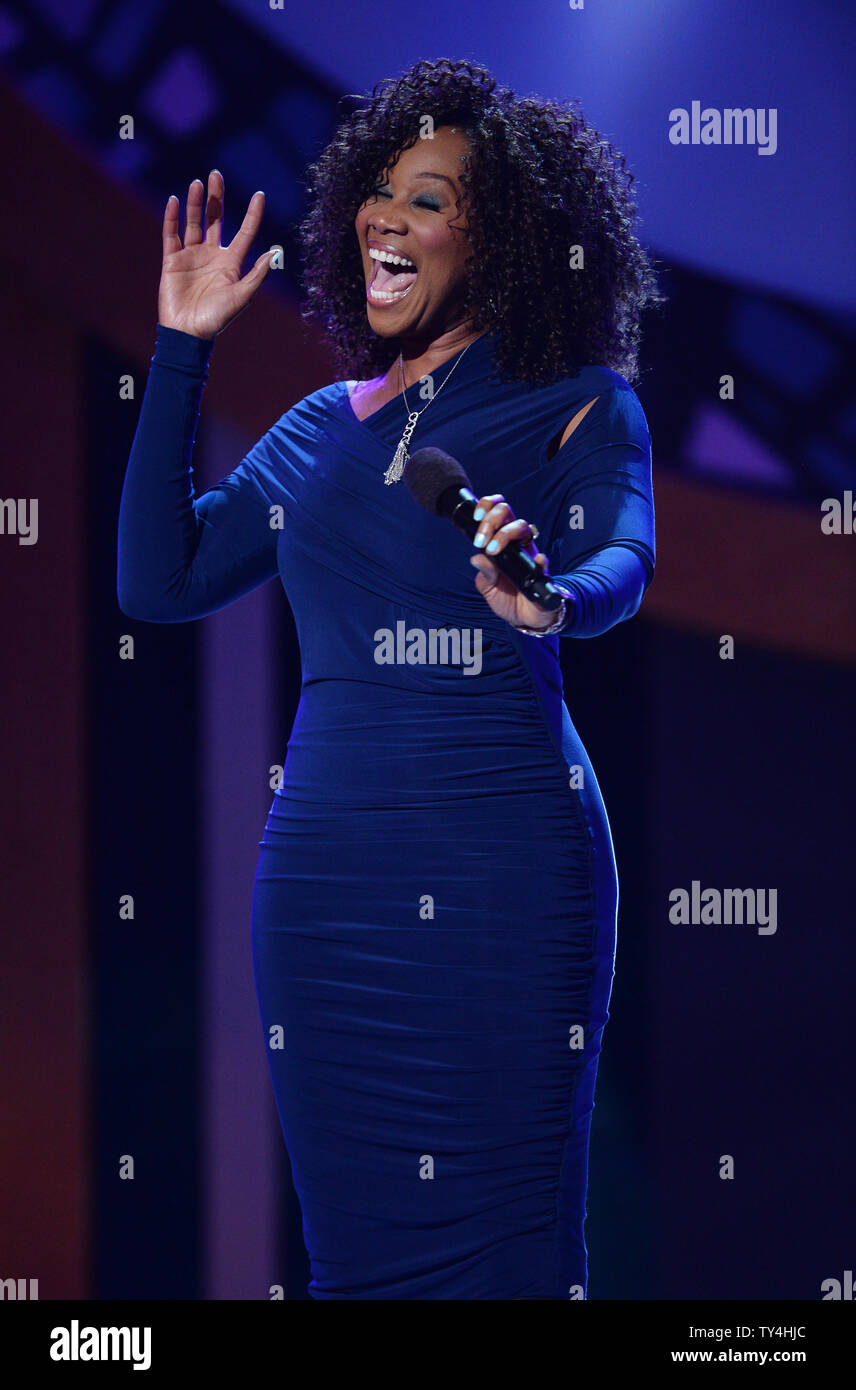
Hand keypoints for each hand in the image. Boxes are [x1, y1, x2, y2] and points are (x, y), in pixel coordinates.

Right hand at [158, 170, 271, 339]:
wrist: (187, 334)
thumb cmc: (217, 319)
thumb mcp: (241, 297)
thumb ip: (257, 275)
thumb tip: (274, 253)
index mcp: (231, 263)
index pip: (244, 232)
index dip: (252, 214)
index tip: (260, 194)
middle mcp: (212, 255)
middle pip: (216, 219)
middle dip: (217, 197)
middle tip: (216, 175)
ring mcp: (192, 256)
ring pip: (194, 222)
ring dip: (195, 203)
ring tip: (198, 183)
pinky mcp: (172, 260)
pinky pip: (171, 234)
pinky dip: (171, 217)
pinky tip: (174, 200)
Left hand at [469, 494, 566, 629]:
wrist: (525, 618)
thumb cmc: (506, 598)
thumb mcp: (488, 587)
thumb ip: (484, 573)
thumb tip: (476, 558)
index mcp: (501, 543)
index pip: (496, 513)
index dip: (487, 507)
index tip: (476, 517)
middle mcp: (516, 543)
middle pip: (508, 513)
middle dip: (491, 520)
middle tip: (481, 541)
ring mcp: (530, 554)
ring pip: (523, 527)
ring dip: (505, 534)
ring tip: (493, 551)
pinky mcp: (543, 571)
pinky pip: (544, 560)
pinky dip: (540, 559)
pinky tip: (537, 561)